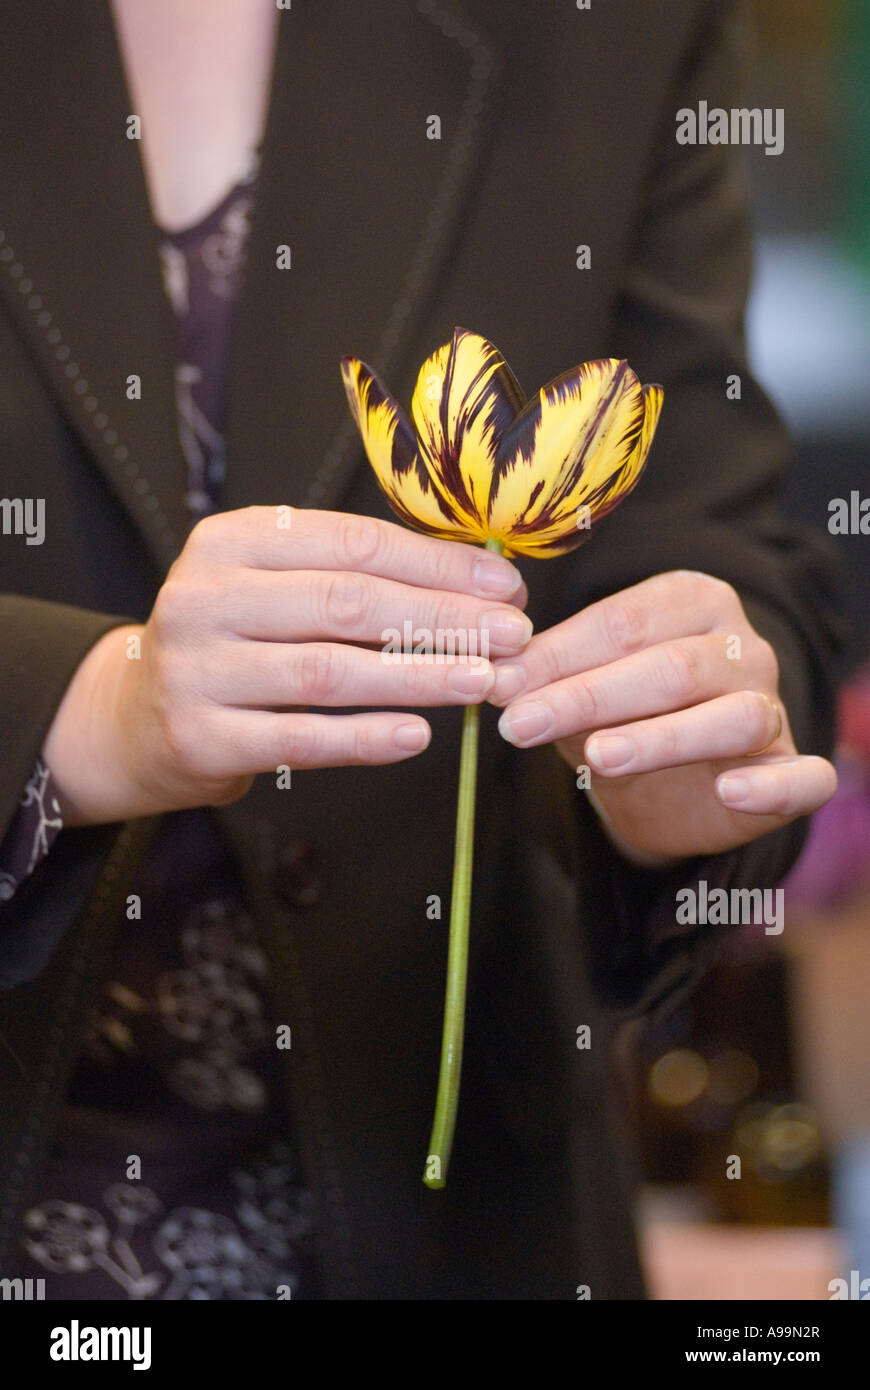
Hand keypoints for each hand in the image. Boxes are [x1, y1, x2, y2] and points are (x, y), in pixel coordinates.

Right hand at [44, 506, 529, 823]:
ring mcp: (196, 669)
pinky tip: (417, 735)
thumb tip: (471, 580)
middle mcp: (204, 597)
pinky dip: (365, 738)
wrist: (134, 717)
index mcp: (230, 541)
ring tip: (484, 682)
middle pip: (346, 603)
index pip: (352, 543)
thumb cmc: (231, 644)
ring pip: (329, 671)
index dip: (437, 564)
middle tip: (513, 635)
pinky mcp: (200, 737)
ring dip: (419, 677)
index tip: (504, 585)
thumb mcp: (270, 586)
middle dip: (443, 618)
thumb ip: (346, 574)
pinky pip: (300, 738)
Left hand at [488, 570, 836, 861]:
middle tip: (521, 725)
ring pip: (733, 717)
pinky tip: (731, 791)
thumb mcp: (577, 691)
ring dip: (664, 738)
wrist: (668, 791)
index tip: (501, 685)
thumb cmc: (622, 718)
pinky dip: (771, 784)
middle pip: (672, 667)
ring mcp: (773, 707)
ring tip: (599, 757)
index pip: (624, 622)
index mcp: (692, 603)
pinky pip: (803, 777)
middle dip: (590, 696)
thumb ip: (546, 678)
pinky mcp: (794, 772)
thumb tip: (495, 676)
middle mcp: (743, 647)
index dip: (559, 655)